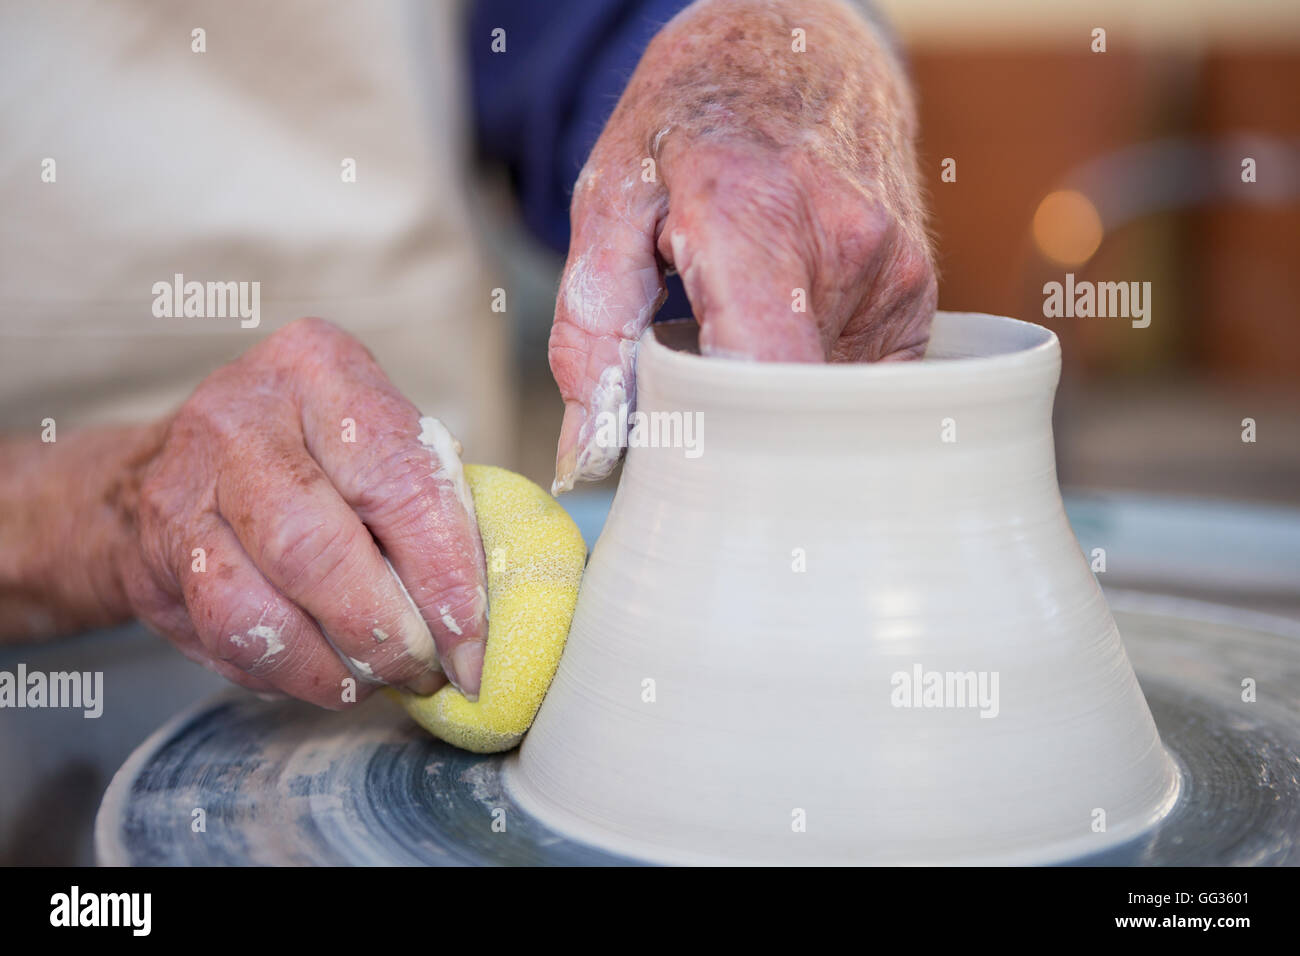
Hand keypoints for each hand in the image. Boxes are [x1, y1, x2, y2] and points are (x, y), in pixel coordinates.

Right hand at [119, 318, 486, 707]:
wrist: (185, 457)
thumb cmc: (317, 452)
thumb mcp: (379, 442)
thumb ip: (430, 505)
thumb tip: (485, 613)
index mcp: (323, 371)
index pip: (399, 480)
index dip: (443, 575)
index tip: (472, 641)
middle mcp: (242, 419)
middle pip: (318, 548)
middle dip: (385, 632)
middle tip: (427, 671)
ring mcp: (184, 486)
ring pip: (256, 608)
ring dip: (334, 667)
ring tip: (380, 681)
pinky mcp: (154, 554)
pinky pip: (224, 637)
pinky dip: (288, 673)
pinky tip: (327, 674)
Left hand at [549, 0, 936, 491]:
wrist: (797, 50)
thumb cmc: (692, 121)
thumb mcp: (609, 198)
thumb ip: (592, 330)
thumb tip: (590, 453)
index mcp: (754, 217)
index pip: (762, 377)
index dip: (720, 442)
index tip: (682, 457)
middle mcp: (845, 246)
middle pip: (789, 411)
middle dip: (732, 428)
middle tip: (689, 392)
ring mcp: (897, 273)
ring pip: (824, 405)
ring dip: (770, 396)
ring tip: (738, 324)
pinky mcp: (921, 295)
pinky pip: (858, 382)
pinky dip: (807, 373)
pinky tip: (781, 319)